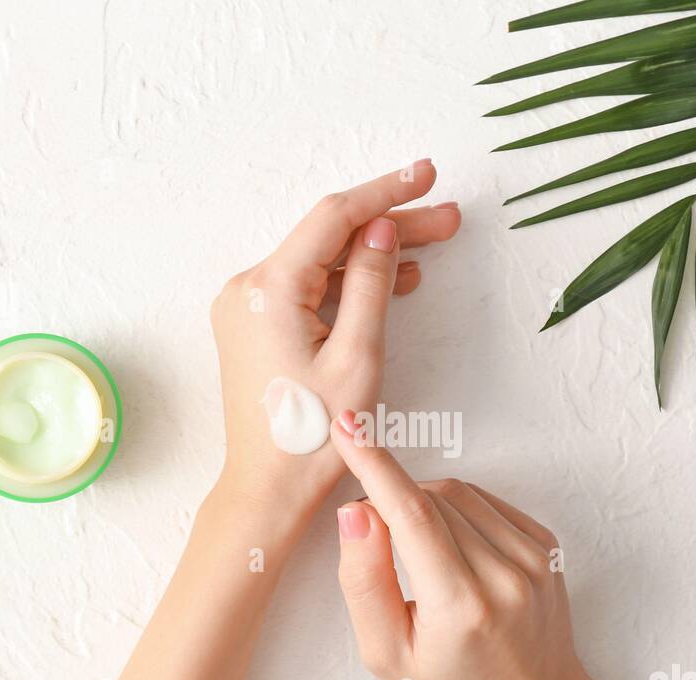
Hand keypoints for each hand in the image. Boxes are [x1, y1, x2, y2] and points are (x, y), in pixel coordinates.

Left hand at [211, 160, 460, 513]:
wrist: (267, 490)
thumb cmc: (311, 438)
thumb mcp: (356, 357)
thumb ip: (370, 284)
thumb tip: (383, 229)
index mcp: (268, 290)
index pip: (334, 217)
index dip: (386, 192)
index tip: (427, 174)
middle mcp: (248, 289)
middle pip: (329, 237)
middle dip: (391, 225)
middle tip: (448, 218)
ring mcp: (247, 307)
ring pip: (321, 262)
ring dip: (373, 254)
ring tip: (433, 247)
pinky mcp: (255, 327)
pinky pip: (307, 288)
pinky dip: (348, 282)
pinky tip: (392, 279)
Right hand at [327, 409, 589, 679]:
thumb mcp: (385, 653)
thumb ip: (363, 581)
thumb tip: (355, 511)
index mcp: (460, 607)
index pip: (412, 515)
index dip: (376, 467)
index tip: (348, 430)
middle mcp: (505, 576)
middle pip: (431, 500)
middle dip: (393, 501)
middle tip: (377, 537)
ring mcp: (534, 558)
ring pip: (459, 493)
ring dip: (424, 504)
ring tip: (420, 557)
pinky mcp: (547, 544)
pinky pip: (487, 501)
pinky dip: (457, 510)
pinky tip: (452, 550)